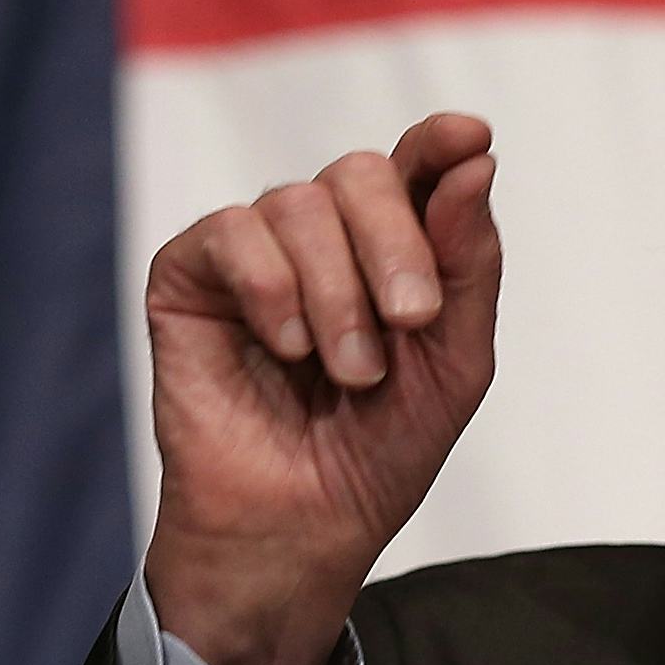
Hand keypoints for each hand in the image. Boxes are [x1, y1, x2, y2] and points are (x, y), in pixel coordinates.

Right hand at [140, 113, 501, 664]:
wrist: (301, 528)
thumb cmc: (378, 452)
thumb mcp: (454, 362)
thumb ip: (467, 263)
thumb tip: (473, 159)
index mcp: (390, 249)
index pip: (415, 166)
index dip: (438, 143)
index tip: (469, 136)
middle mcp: (321, 237)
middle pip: (360, 174)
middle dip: (396, 244)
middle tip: (412, 319)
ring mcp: (254, 251)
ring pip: (299, 203)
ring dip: (338, 293)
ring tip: (349, 372)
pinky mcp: (190, 275)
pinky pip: (233, 231)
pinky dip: (272, 286)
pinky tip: (287, 347)